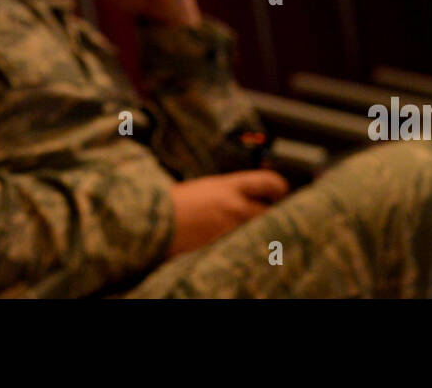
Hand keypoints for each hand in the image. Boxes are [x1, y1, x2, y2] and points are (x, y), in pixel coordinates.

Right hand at [167, 170, 290, 255]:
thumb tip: (247, 198)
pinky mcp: (224, 249)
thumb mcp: (204, 188)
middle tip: (268, 218)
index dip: (279, 188)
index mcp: (228, 186)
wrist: (151, 223)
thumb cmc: (173, 205)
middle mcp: (235, 206)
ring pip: (259, 231)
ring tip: (250, 235)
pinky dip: (244, 248)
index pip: (269, 182)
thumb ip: (229, 192)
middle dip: (271, 215)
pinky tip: (237, 248)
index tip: (280, 193)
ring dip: (258, 233)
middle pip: (270, 211)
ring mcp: (231, 230)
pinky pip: (244, 248)